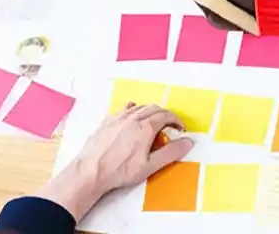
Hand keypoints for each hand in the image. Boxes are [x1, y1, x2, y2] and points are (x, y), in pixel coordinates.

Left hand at [38, 104, 192, 220]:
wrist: (91, 171)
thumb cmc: (119, 171)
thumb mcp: (150, 166)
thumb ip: (171, 153)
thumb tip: (187, 143)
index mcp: (145, 128)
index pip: (166, 116)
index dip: (176, 120)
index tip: (180, 127)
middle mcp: (132, 119)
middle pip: (154, 108)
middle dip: (165, 114)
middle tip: (169, 125)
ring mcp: (118, 119)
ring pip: (139, 107)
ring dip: (150, 111)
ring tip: (153, 120)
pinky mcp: (106, 122)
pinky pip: (123, 110)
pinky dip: (133, 110)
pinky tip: (131, 116)